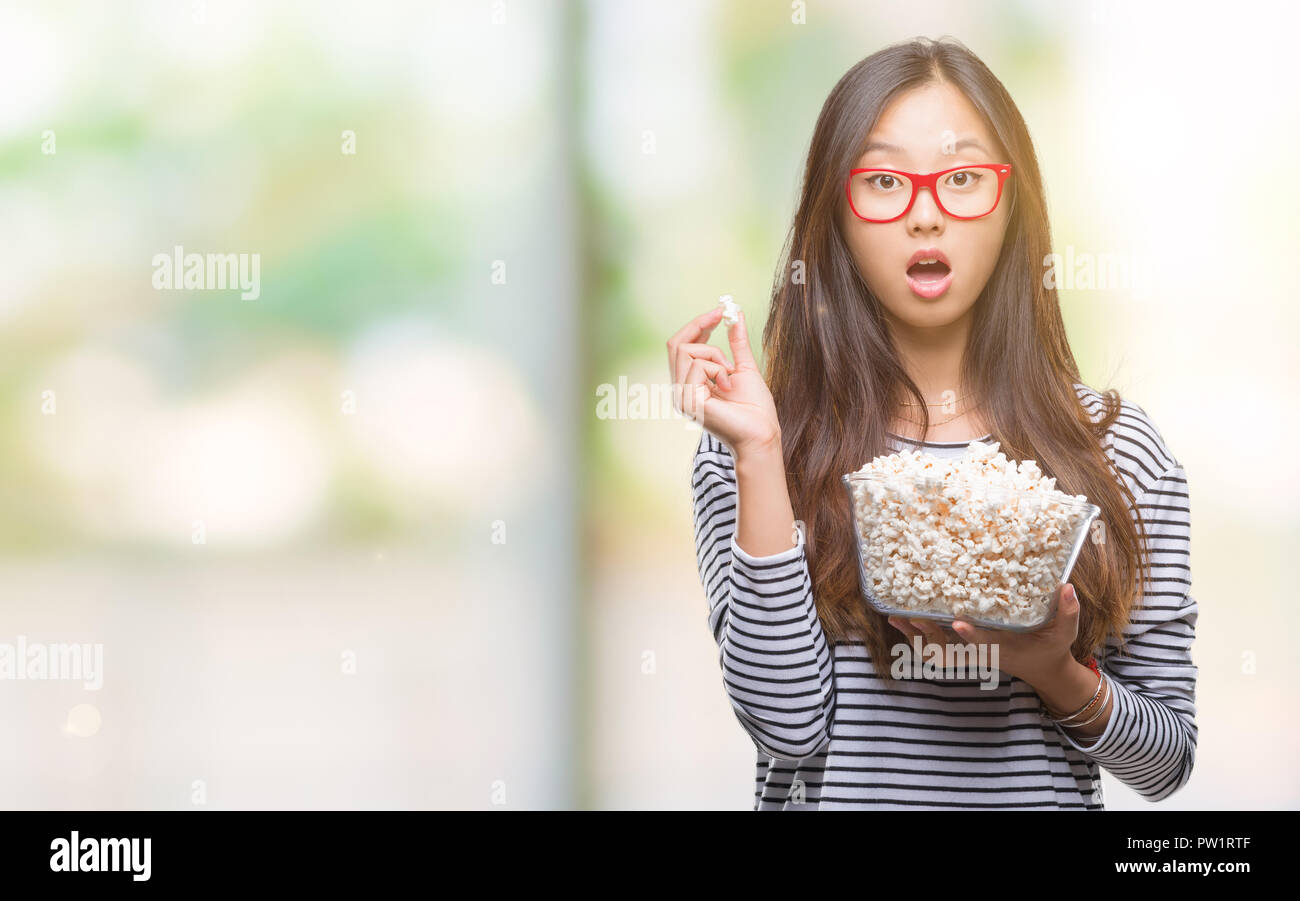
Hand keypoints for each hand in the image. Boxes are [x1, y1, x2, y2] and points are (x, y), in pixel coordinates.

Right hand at [666, 305, 780, 456]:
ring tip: (729, 374)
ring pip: (685, 350)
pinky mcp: (688, 400)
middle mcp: (681, 389)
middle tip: (722, 316)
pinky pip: (697, 366)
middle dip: (699, 324)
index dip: (697, 325)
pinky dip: (717, 369)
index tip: (720, 312)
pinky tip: (728, 386)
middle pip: (675, 344)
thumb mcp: (745, 367)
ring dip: (714, 354)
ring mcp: (682, 396)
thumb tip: (736, 315)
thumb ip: (737, 343)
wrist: (761, 436)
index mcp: (691, 383)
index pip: (681, 347)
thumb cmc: (755, 410)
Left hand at [888, 582, 1080, 684]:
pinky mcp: (965, 649)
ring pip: (938, 651)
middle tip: (908, 618)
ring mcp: (972, 653)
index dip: (971, 634)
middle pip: (951, 650)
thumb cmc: (1052, 648)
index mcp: (1006, 649)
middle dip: (929, 635)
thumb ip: (1067, 612)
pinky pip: (936, 647)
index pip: (986, 642)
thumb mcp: (1064, 633)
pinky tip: (901, 620)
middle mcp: (983, 653)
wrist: (1042, 670)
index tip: (957, 622)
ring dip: (916, 636)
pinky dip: (918, 636)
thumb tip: (1066, 587)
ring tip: (895, 618)